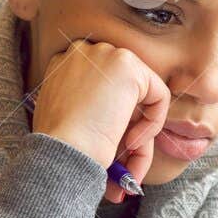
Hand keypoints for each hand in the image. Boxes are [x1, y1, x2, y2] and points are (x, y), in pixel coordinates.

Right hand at [31, 39, 169, 201]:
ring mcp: (104, 55)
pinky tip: (133, 144)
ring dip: (139, 134)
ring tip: (128, 164)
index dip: (111, 118)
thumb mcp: (67, 122)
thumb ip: (88, 111)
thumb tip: (116, 126)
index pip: (102, 87)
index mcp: (63, 65)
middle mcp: (82, 52)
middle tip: (125, 160)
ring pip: (141, 96)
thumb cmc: (59, 147)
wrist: (61, 151)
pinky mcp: (127, 66)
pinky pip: (158, 96)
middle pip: (123, 91)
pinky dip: (153, 124)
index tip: (110, 148)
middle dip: (129, 127)